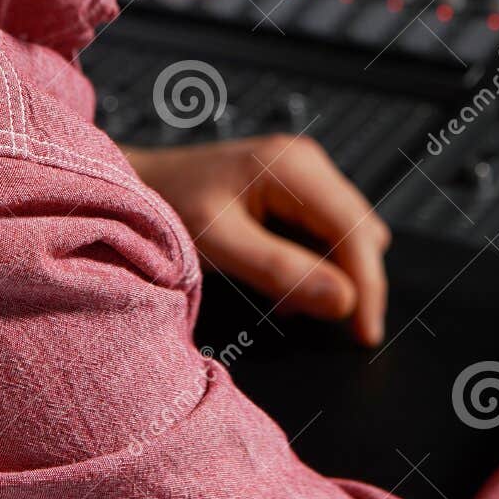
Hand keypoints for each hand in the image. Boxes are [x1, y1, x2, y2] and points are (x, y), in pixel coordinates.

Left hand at [120, 135, 390, 344]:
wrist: (130, 186)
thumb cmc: (165, 208)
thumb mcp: (220, 243)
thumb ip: (282, 271)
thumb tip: (343, 301)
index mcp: (294, 167)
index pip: (357, 232)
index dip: (367, 286)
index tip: (364, 335)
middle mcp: (307, 163)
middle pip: (361, 232)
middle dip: (350, 281)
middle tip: (313, 320)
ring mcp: (302, 173)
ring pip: (349, 235)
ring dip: (330, 275)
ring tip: (285, 302)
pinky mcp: (293, 189)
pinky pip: (325, 233)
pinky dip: (313, 265)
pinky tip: (281, 284)